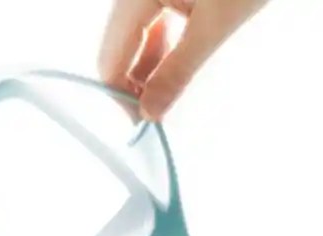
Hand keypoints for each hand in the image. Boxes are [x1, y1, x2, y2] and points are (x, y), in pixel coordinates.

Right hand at [98, 0, 268, 119]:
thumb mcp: (213, 29)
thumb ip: (178, 71)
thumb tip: (150, 112)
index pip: (110, 56)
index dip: (120, 93)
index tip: (141, 125)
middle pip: (117, 46)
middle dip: (131, 83)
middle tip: (155, 117)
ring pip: (134, 37)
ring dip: (146, 69)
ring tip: (165, 99)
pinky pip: (151, 24)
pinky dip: (160, 50)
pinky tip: (172, 71)